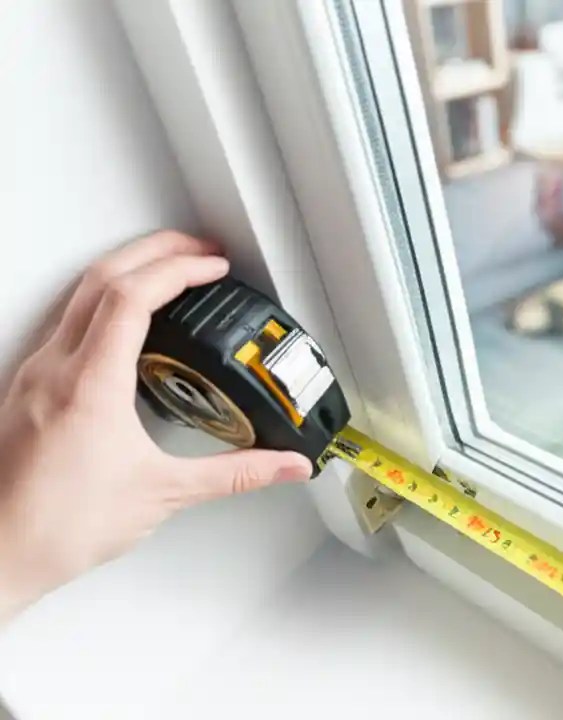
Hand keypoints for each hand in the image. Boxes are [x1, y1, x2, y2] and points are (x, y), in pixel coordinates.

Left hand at [0, 232, 311, 623]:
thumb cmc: (56, 529)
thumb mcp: (163, 494)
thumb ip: (236, 473)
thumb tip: (284, 464)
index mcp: (89, 385)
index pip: (133, 296)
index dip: (180, 269)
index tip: (213, 267)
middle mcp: (53, 369)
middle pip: (102, 276)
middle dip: (155, 250)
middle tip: (197, 249)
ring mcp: (33, 375)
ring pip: (76, 294)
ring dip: (125, 269)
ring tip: (166, 273)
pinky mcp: (26, 390)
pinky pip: (63, 322)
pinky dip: (101, 303)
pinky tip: (123, 325)